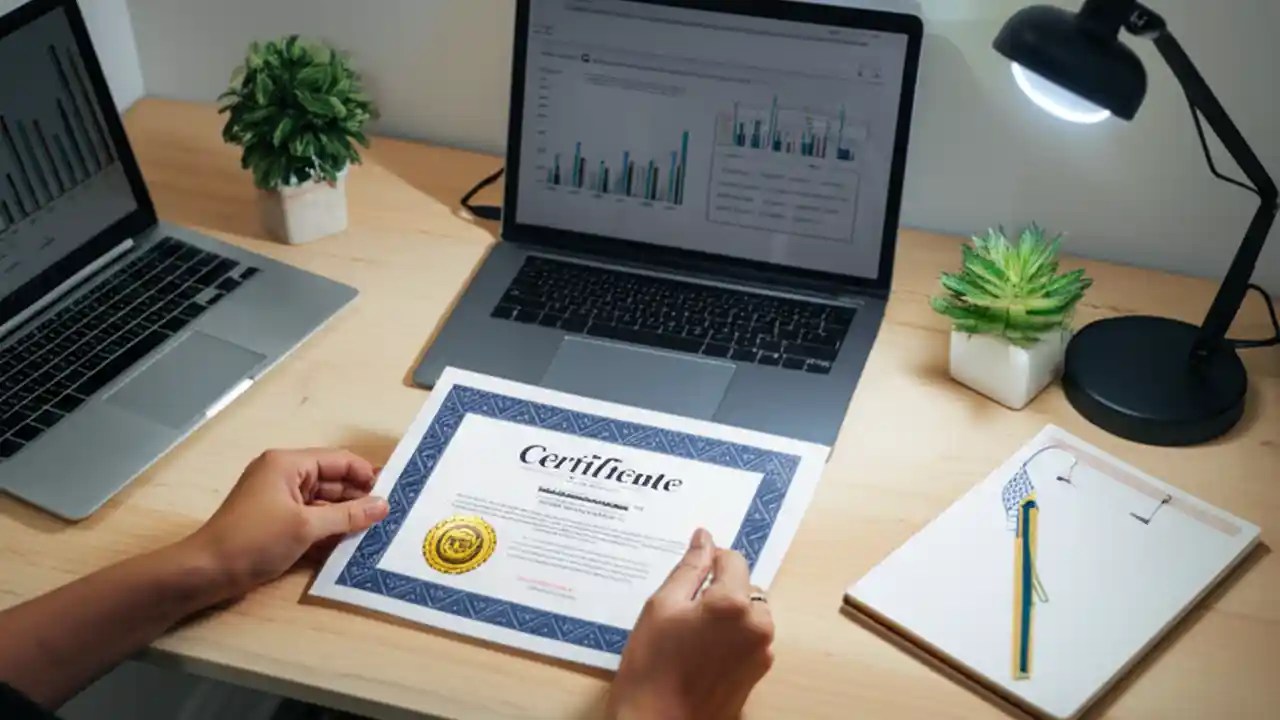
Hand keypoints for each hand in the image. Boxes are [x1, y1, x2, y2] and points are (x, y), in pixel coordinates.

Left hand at [180, 448, 388, 601]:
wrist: (205, 572)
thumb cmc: (255, 541)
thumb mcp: (306, 527)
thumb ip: (348, 515)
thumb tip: (383, 505)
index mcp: (288, 464)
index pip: (338, 460)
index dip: (366, 475)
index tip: (392, 494)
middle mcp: (284, 475)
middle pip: (332, 479)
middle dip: (359, 496)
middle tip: (390, 515)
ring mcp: (279, 499)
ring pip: (323, 501)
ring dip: (346, 515)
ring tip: (377, 530)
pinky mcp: (276, 521)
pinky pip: (311, 517)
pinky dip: (329, 527)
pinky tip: (351, 542)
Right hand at [608, 529, 774, 719]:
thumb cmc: (651, 668)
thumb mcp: (661, 607)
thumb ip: (689, 568)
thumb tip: (704, 538)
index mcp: (733, 603)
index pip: (732, 559)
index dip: (708, 562)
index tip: (687, 578)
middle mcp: (757, 625)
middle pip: (744, 586)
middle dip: (718, 591)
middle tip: (683, 613)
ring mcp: (762, 652)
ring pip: (748, 614)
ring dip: (726, 615)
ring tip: (690, 637)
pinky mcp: (758, 673)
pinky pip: (748, 639)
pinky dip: (730, 639)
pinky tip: (700, 655)